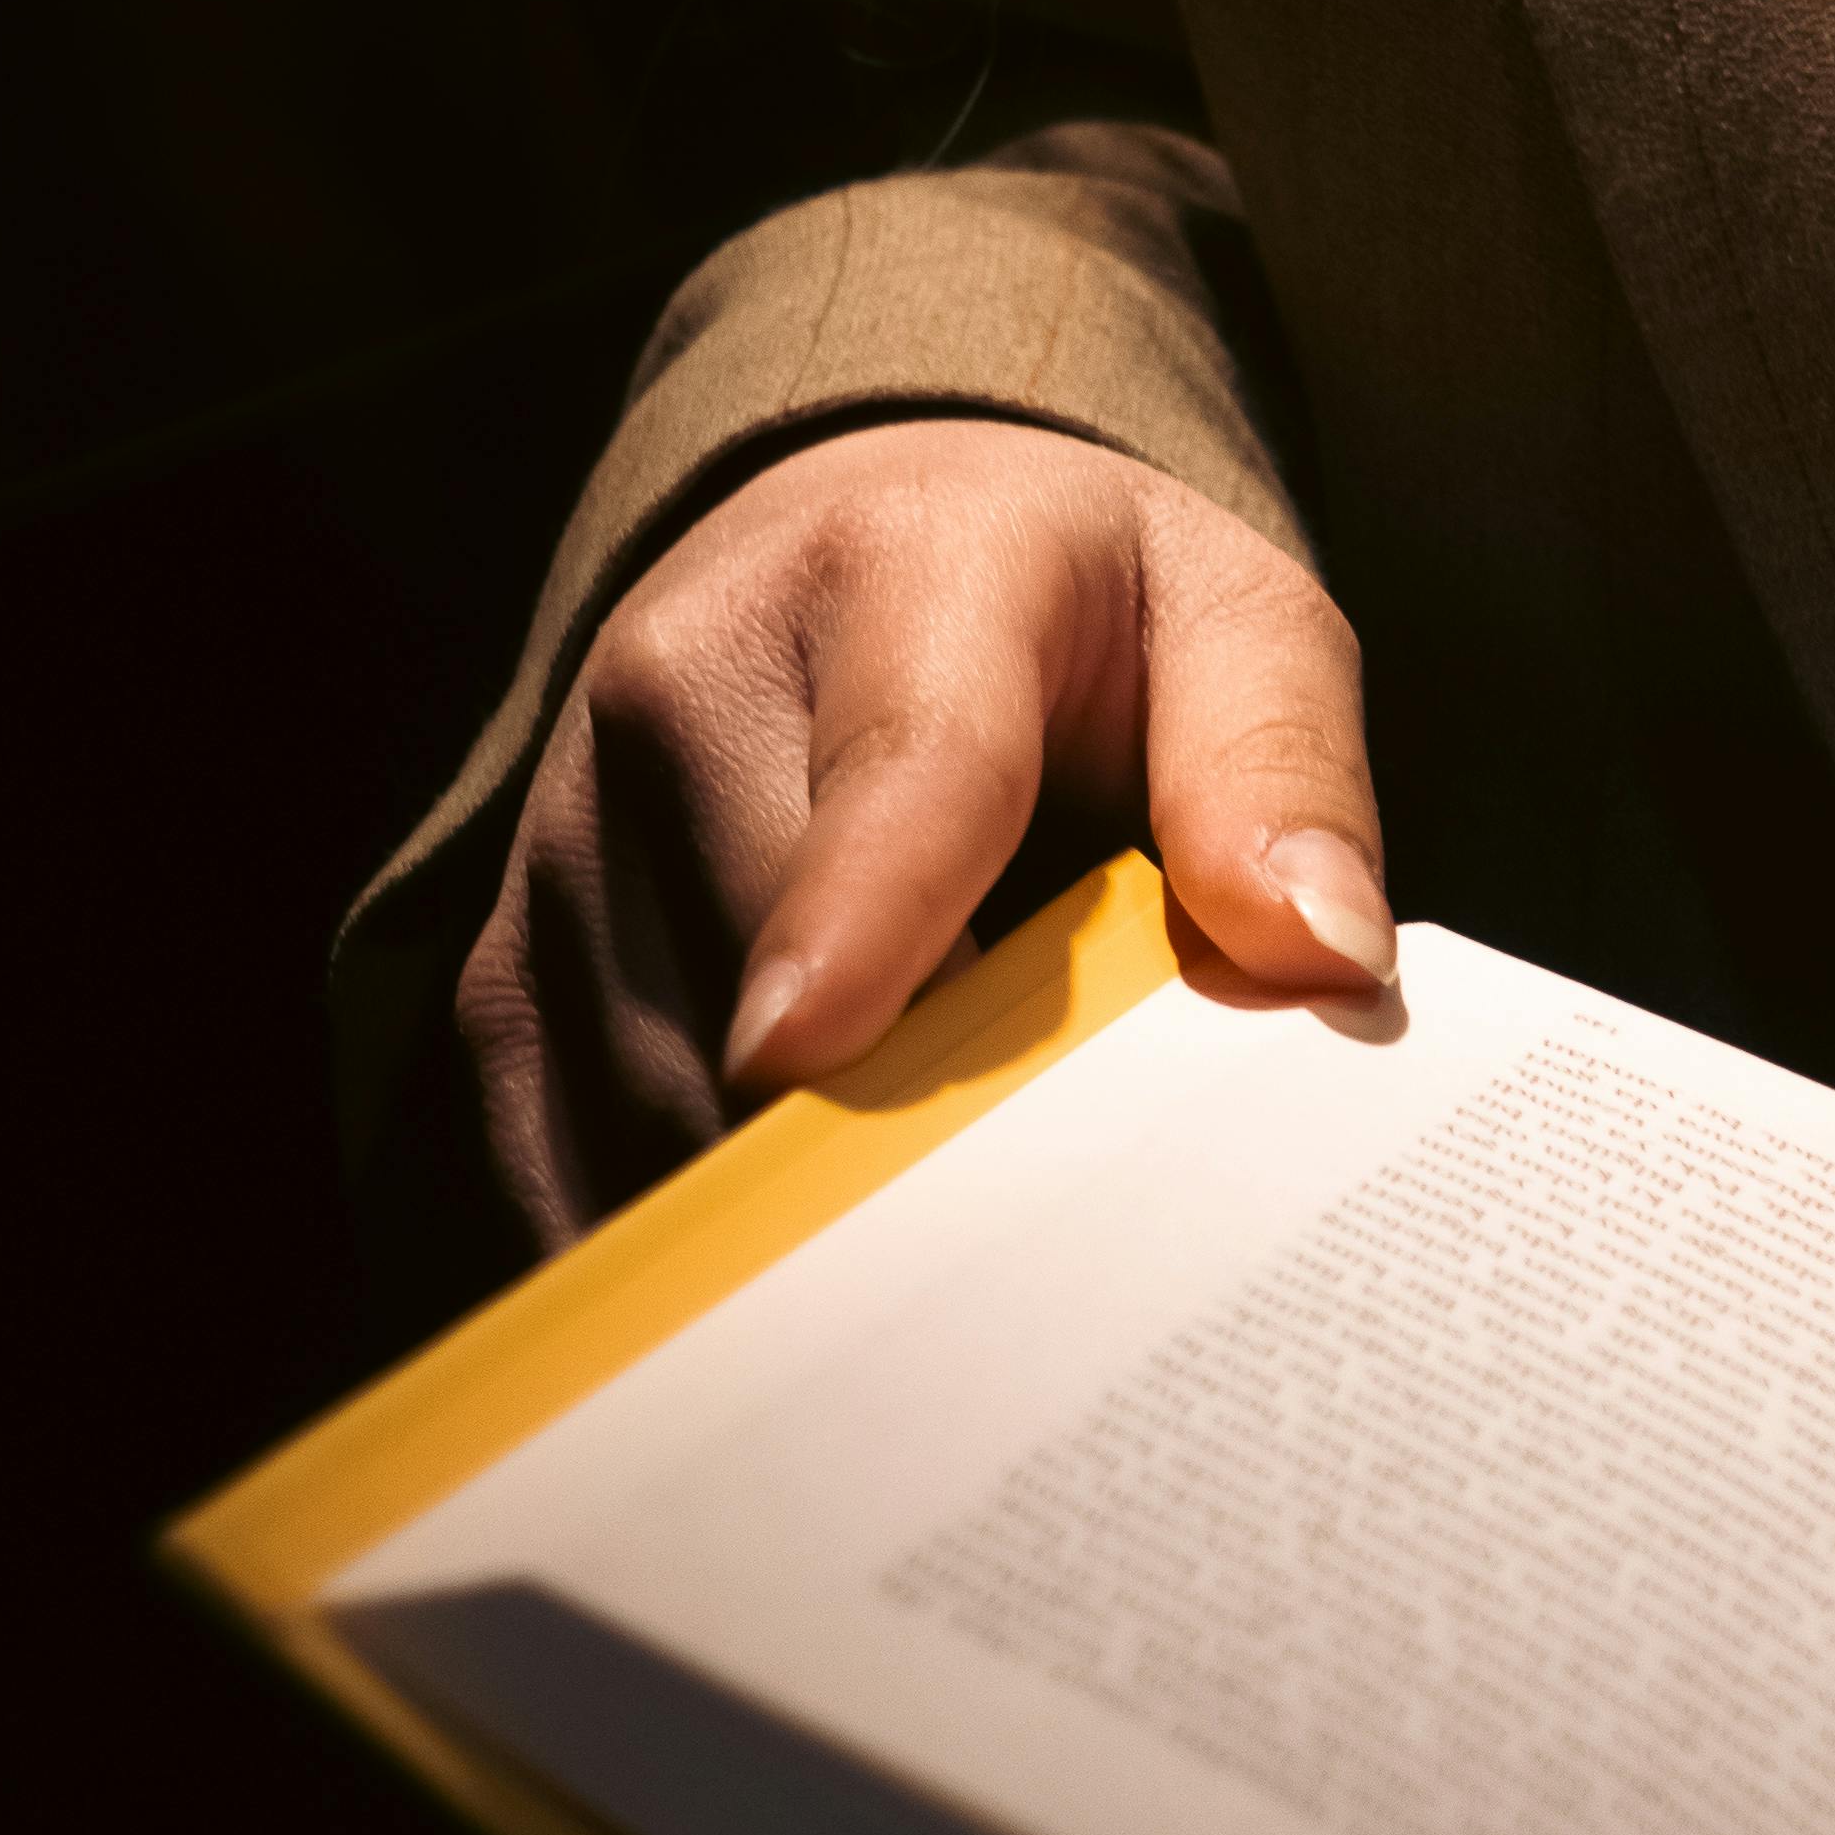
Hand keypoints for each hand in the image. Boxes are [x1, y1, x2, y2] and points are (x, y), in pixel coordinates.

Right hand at [457, 419, 1391, 1244]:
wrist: (861, 538)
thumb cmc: (1076, 613)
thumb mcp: (1230, 624)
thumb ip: (1281, 772)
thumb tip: (1325, 955)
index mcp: (903, 580)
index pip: (893, 772)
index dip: (853, 921)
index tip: (810, 1054)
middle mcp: (684, 687)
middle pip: (759, 978)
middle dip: (886, 1137)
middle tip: (1029, 1270)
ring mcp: (570, 828)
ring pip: (652, 1093)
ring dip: (782, 1209)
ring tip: (930, 1270)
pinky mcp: (510, 949)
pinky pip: (552, 1144)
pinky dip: (662, 1248)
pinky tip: (781, 1296)